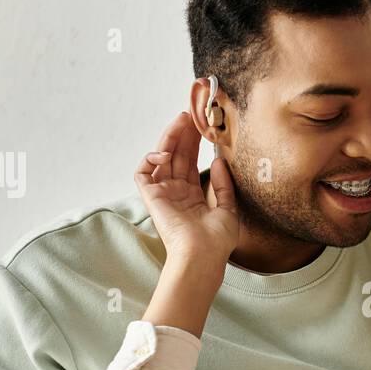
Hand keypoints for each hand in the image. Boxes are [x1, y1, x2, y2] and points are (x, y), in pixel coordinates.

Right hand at [135, 111, 238, 261]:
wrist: (203, 255)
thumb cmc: (217, 240)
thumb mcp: (229, 208)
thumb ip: (224, 184)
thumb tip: (220, 159)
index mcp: (192, 196)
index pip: (190, 162)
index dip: (194, 143)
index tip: (201, 125)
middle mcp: (175, 192)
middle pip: (176, 156)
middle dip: (182, 134)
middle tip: (190, 114)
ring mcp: (162, 194)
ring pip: (160, 158)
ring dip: (169, 138)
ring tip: (181, 121)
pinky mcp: (151, 197)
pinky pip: (142, 173)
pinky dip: (150, 159)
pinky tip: (166, 153)